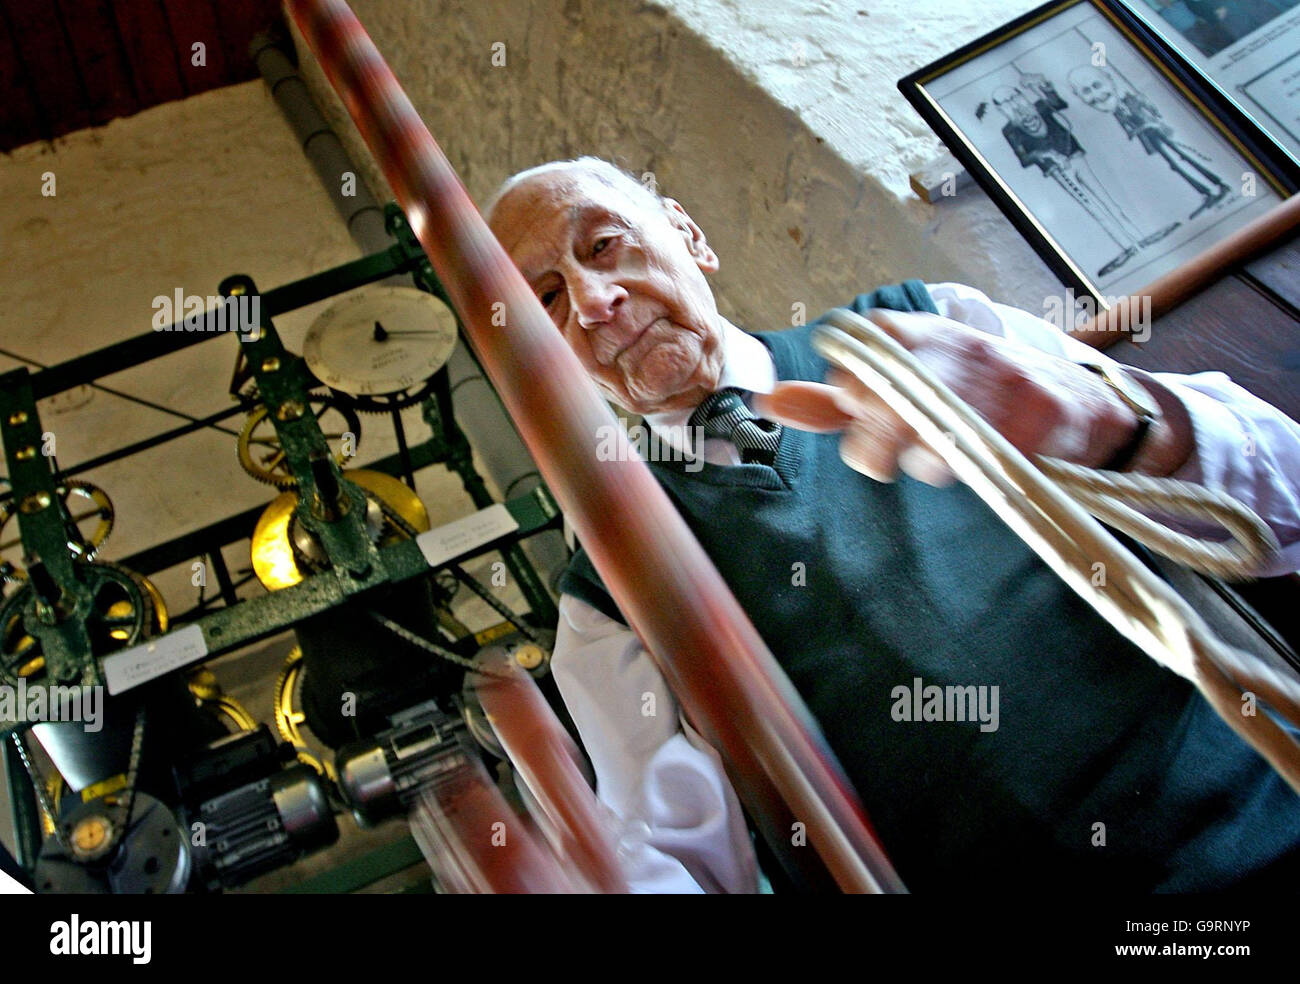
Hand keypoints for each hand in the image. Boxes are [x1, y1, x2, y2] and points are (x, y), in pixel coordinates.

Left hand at [752, 308, 1168, 485]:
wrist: (1083, 406)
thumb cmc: (974, 397)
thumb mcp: (904, 388)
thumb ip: (836, 403)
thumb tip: (768, 400)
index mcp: (919, 334)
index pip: (866, 342)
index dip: (851, 383)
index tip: (854, 407)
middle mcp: (958, 346)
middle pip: (894, 391)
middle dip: (876, 436)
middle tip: (879, 459)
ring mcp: (1002, 376)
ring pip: (937, 425)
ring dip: (925, 459)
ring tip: (933, 461)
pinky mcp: (1041, 410)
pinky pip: (991, 447)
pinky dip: (975, 465)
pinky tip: (977, 463)